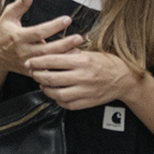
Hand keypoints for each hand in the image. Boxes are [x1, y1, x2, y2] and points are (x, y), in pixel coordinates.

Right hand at [0, 0, 80, 75]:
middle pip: (47, 49)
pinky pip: (46, 71)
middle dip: (64, 44)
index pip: (39, 31)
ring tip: (79, 50)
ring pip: (49, 61)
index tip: (67, 19)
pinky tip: (69, 63)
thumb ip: (20, 3)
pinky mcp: (31, 71)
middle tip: (78, 37)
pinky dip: (58, 68)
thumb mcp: (8, 15)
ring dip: (64, 56)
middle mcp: (24, 51)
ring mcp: (28, 63)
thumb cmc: (2, 33)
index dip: (54, 26)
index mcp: (18, 36)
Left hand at [26, 47, 142, 110]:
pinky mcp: (87, 102)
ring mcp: (85, 91)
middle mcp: (83, 77)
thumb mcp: (88, 52)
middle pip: (53, 78)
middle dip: (38, 75)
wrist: (124, 79)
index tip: (30, 62)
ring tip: (42, 84)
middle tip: (32, 73)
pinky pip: (68, 104)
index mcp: (82, 61)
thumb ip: (69, 53)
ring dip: (46, 89)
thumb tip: (50, 49)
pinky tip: (55, 94)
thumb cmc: (106, 63)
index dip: (38, 62)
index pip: (54, 61)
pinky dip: (58, 100)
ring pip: (58, 94)